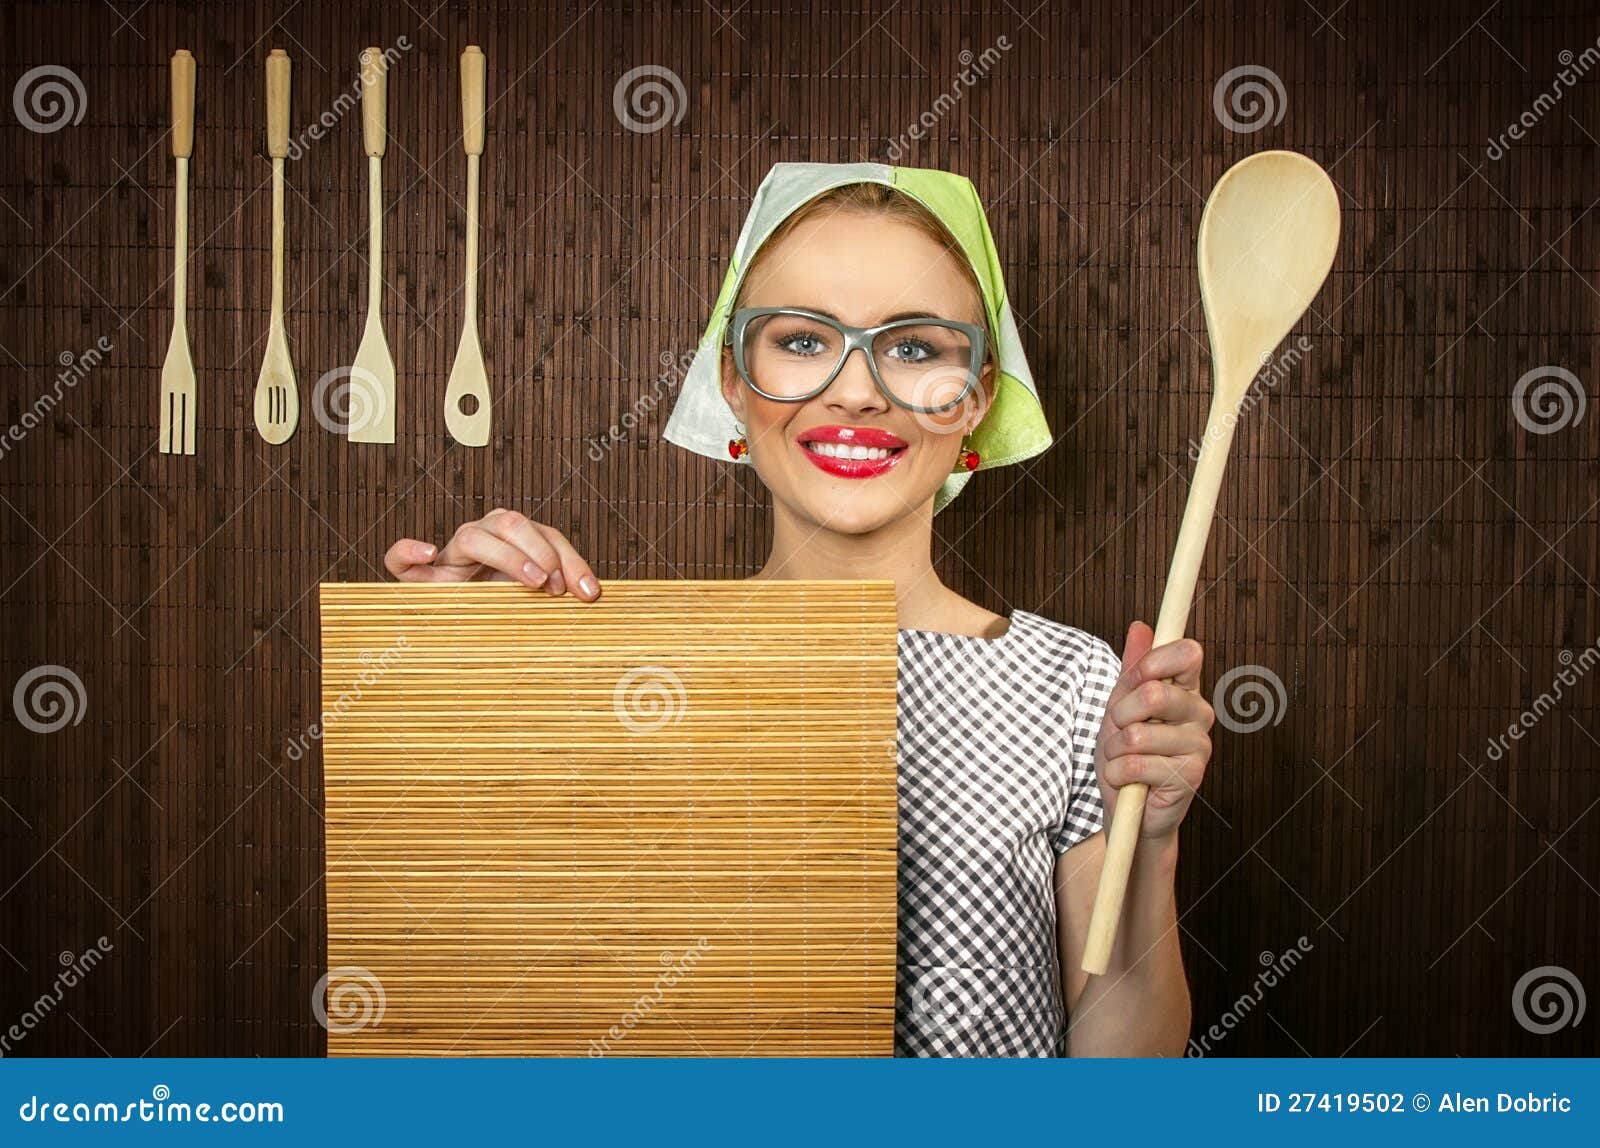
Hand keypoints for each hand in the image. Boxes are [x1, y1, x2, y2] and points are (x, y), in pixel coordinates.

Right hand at [383, 509, 600, 599]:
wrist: (460, 633)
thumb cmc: (508, 614)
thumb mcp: (540, 601)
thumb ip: (563, 588)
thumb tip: (593, 593)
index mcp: (515, 538)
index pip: (546, 533)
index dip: (569, 558)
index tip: (586, 593)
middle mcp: (483, 536)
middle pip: (512, 523)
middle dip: (541, 553)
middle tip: (554, 589)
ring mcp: (450, 554)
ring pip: (473, 536)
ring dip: (507, 556)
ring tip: (531, 582)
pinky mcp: (416, 577)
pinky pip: (399, 557)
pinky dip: (408, 550)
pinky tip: (427, 553)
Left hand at [1094, 621, 1212, 839]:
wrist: (1128, 808)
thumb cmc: (1124, 754)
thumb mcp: (1120, 707)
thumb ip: (1133, 668)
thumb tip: (1140, 626)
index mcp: (1185, 690)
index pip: (1186, 653)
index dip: (1151, 663)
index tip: (1134, 680)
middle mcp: (1200, 713)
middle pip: (1153, 694)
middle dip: (1118, 716)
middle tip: (1119, 732)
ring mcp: (1199, 745)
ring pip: (1137, 735)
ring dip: (1114, 751)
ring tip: (1122, 760)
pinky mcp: (1191, 776)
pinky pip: (1135, 765)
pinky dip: (1116, 774)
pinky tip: (1128, 782)